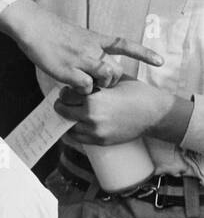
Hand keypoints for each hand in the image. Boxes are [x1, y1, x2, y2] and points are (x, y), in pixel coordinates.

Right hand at [0, 0, 162, 92]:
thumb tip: (93, 61)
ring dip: (99, 86)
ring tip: (86, 87)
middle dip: (111, 81)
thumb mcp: (76, 36)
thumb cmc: (50, 32)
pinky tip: (73, 88)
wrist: (34, 27)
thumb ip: (88, 48)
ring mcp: (82, 60)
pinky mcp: (69, 70)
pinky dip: (83, 91)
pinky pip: (86, 86)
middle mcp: (93, 49)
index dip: (144, 54)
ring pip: (105, 77)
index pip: (125, 45)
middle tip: (97, 84)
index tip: (160, 62)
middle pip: (116, 70)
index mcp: (96, 39)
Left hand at [55, 78, 175, 144]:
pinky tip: (78, 123)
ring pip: (68, 126)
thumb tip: (78, 77)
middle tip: (65, 102)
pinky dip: (74, 131)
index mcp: (93, 99)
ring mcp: (95, 131)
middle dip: (63, 105)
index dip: (65, 92)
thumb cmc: (136, 93)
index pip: (65, 96)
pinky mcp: (100, 141)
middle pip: (63, 111)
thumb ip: (95, 80)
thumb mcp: (114, 81)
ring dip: (67, 119)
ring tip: (72, 112)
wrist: (155, 113)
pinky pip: (78, 137)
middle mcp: (91, 116)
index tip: (67, 91)